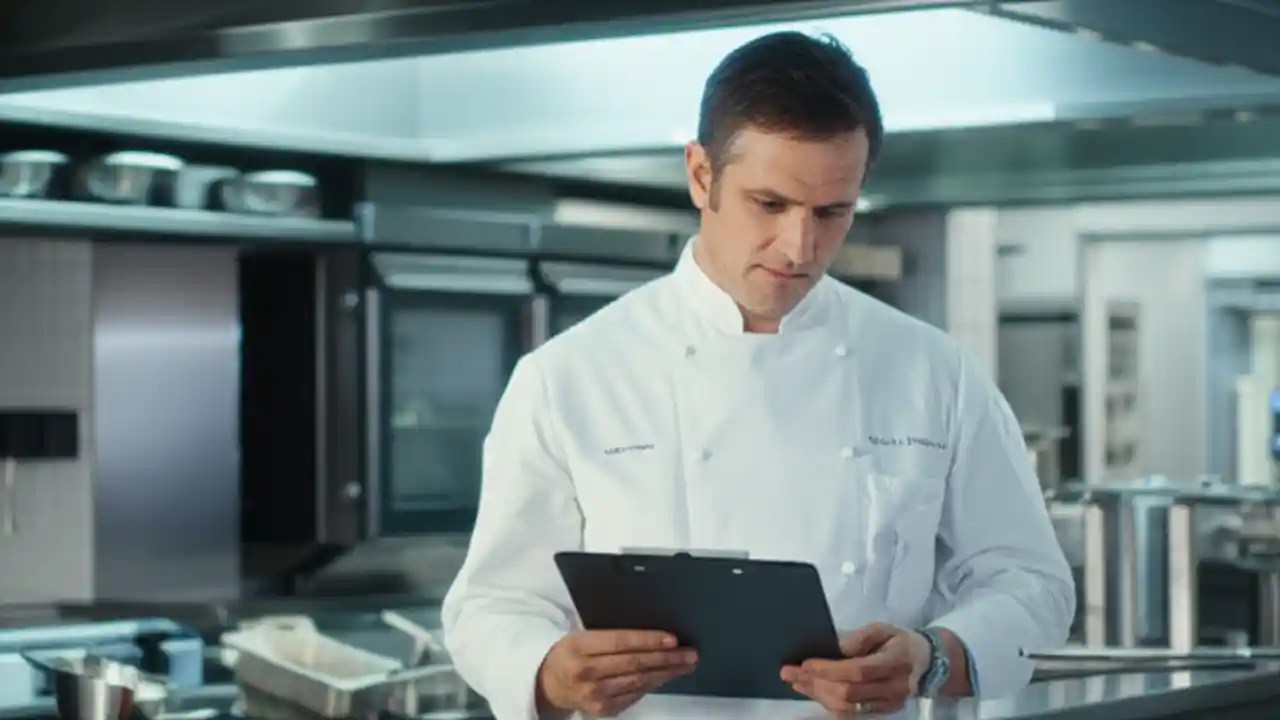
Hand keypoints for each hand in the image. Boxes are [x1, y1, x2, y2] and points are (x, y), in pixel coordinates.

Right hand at [536, 630, 698, 716]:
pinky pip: (635, 694)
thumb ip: (610, 635)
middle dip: (666, 658)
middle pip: (634, 663)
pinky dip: (653, 684)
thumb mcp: (581, 635)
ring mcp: (594, 695)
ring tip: (685, 664)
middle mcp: (586, 672)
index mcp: (579, 646)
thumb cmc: (570, 654)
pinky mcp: (603, 710)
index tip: (671, 639)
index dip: (648, 640)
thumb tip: (651, 634)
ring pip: (638, 681)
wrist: (549, 683)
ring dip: (666, 673)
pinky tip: (667, 676)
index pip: (620, 641)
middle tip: (688, 653)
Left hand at [781, 623, 929, 714]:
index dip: (829, 669)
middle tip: (790, 673)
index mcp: (894, 661)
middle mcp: (893, 687)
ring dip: (818, 695)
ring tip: (796, 682)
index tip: (805, 663)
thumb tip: (836, 647)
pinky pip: (852, 712)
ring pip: (848, 706)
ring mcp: (889, 703)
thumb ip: (860, 637)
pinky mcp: (883, 711)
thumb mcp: (882, 629)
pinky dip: (828, 703)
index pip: (858, 671)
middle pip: (849, 693)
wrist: (926, 662)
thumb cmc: (899, 641)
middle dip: (816, 683)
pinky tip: (813, 692)